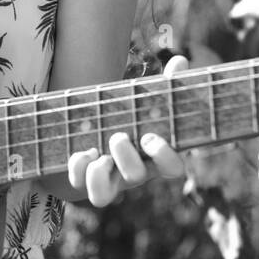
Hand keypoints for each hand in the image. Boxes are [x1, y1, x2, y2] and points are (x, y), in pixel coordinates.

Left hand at [67, 54, 190, 207]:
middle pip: (136, 177)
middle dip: (126, 157)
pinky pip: (77, 183)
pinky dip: (77, 166)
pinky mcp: (82, 179)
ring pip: (101, 197)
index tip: (150, 136)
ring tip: (97, 151)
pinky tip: (80, 151)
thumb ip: (165, 85)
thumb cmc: (129, 116)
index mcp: (153, 155)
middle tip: (118, 136)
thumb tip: (181, 61)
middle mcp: (131, 172)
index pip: (173, 168)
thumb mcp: (146, 100)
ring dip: (98, 175)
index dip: (165, 157)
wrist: (94, 133)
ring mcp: (106, 178)